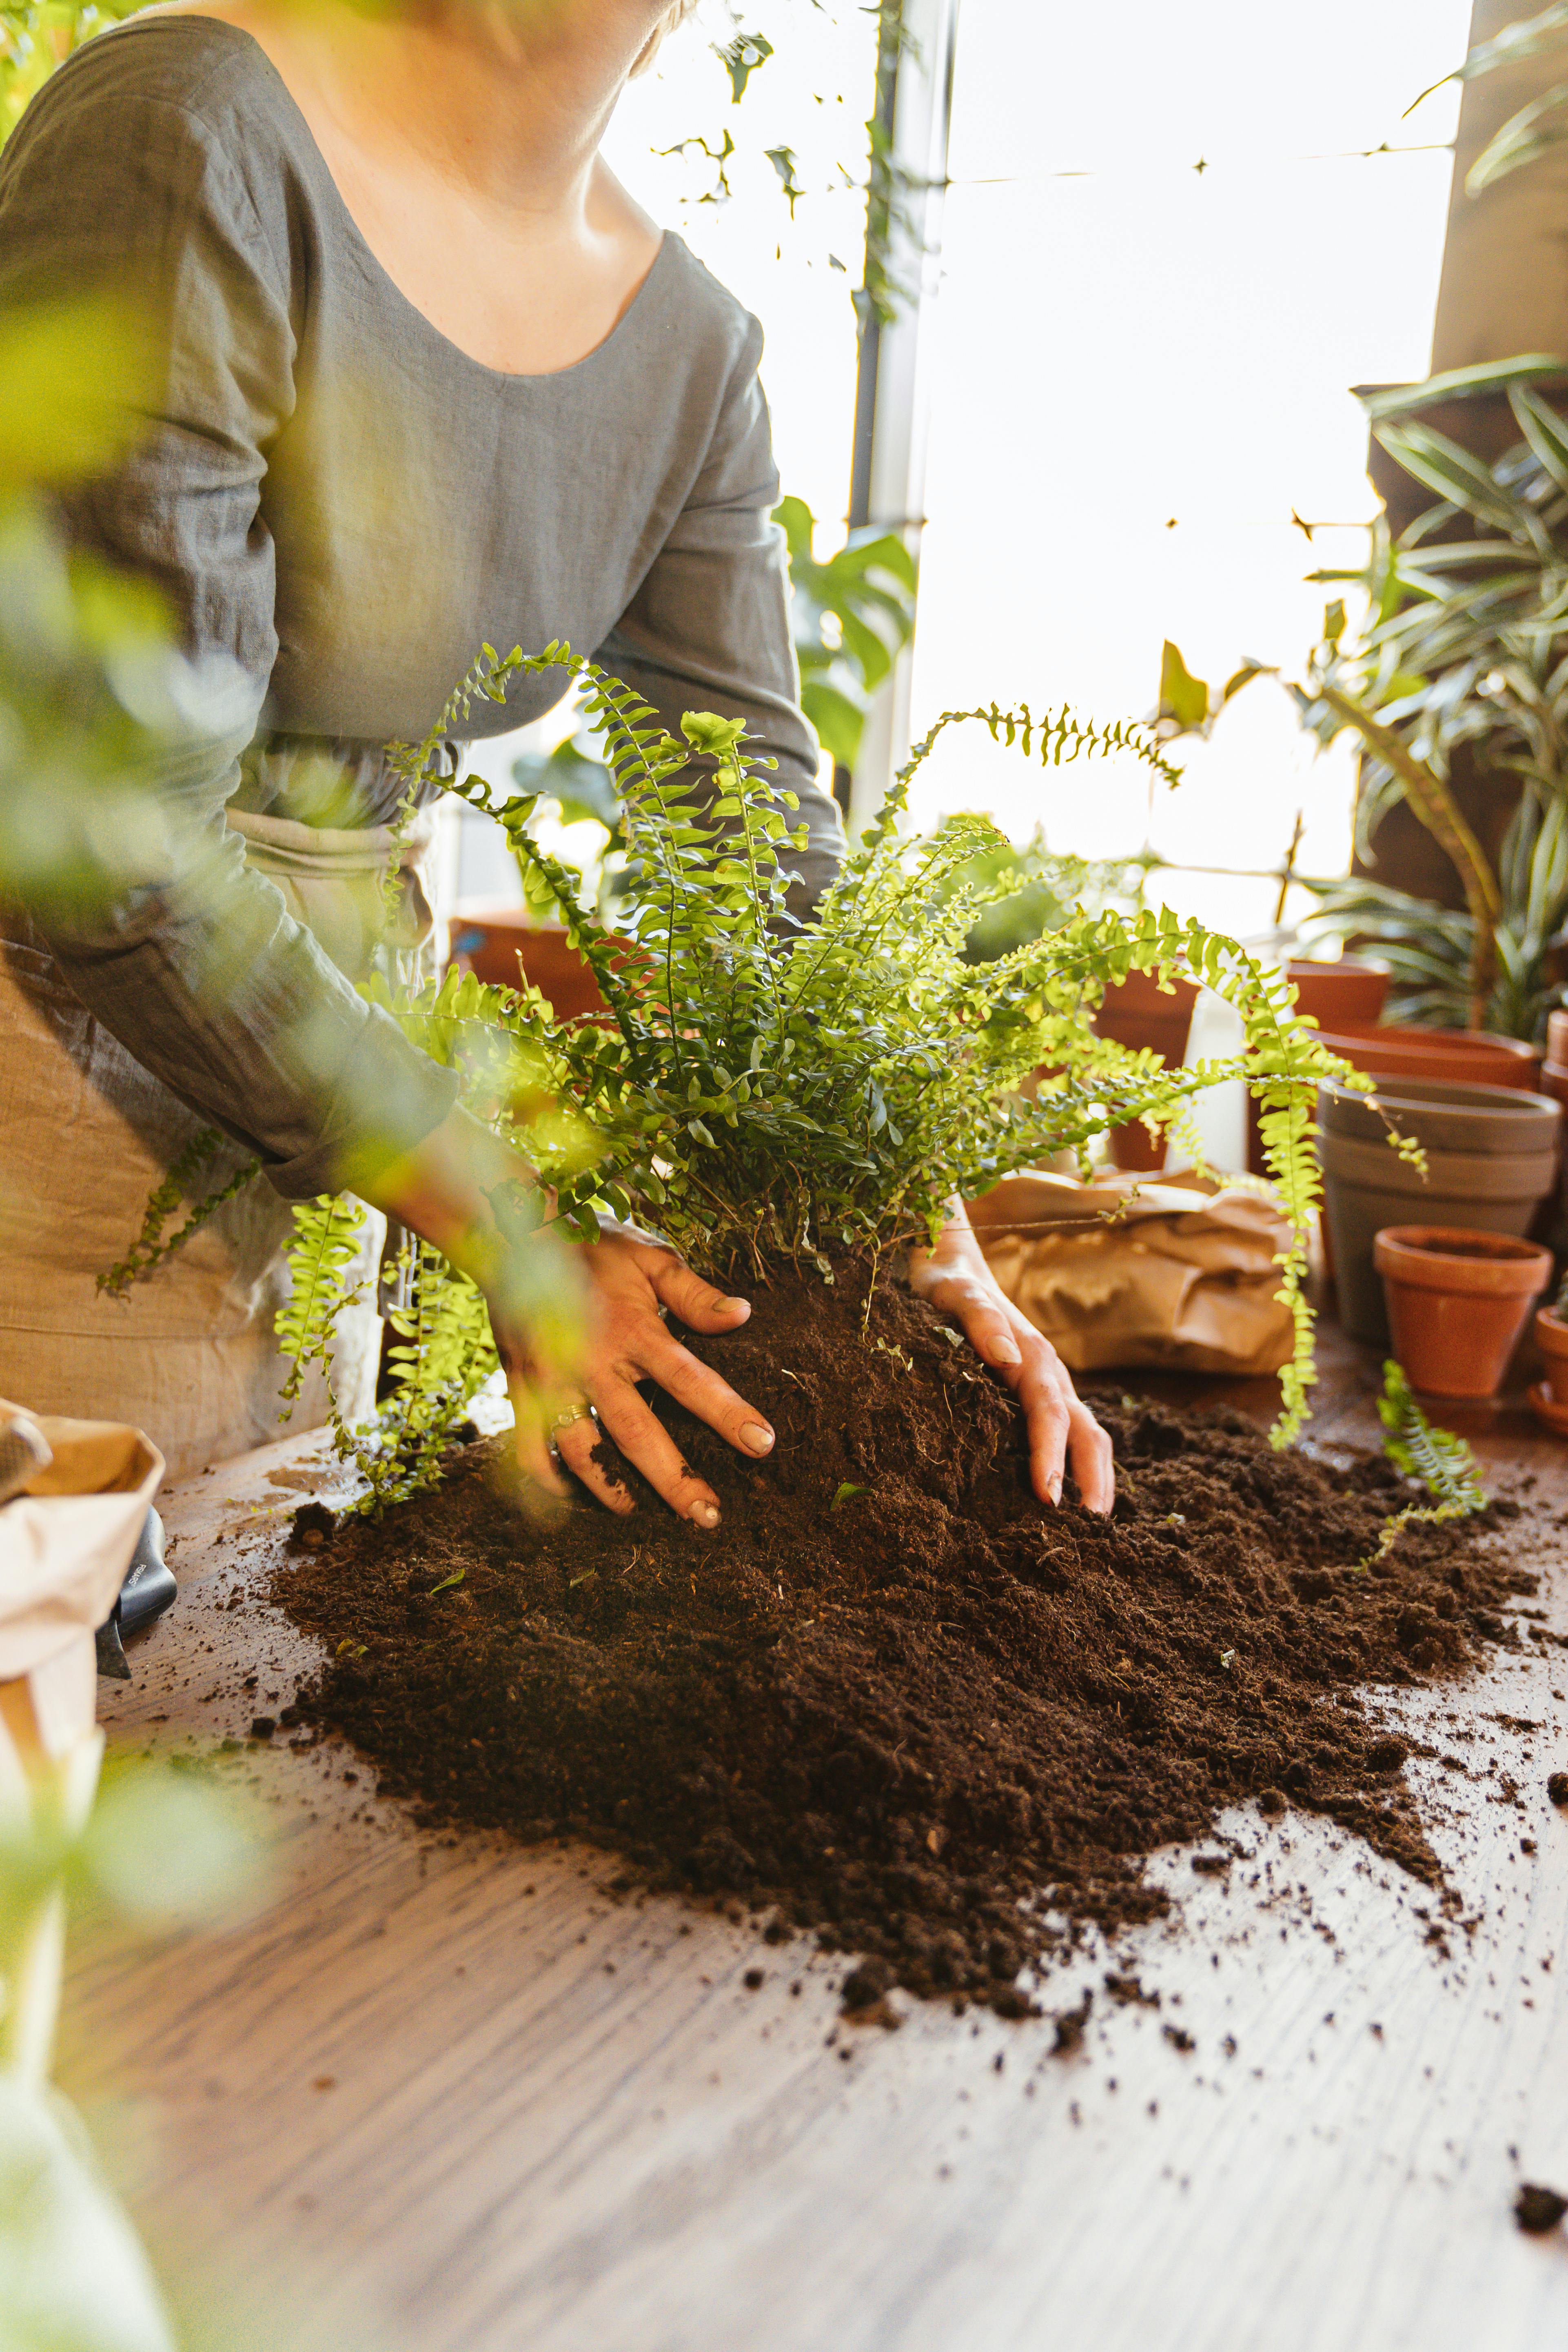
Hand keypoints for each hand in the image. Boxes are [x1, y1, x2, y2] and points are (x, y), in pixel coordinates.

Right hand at [503, 1224, 775, 1524]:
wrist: (514, 1232)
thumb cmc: (595, 1245)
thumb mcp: (651, 1257)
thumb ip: (694, 1294)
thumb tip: (742, 1316)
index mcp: (633, 1329)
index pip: (691, 1380)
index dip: (728, 1414)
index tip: (763, 1445)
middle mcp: (592, 1361)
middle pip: (638, 1434)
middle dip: (674, 1481)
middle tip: (708, 1517)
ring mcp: (551, 1378)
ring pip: (582, 1450)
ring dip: (610, 1489)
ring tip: (638, 1513)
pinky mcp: (520, 1385)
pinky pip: (530, 1444)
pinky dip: (547, 1476)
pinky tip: (569, 1494)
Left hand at [908, 1204, 1114, 1512]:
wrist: (951, 1264)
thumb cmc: (946, 1283)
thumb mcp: (953, 1295)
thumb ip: (978, 1321)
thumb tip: (1008, 1358)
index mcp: (1032, 1355)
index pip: (1049, 1415)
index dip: (1051, 1457)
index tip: (1049, 1499)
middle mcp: (1049, 1373)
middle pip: (1085, 1432)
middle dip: (1091, 1481)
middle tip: (1088, 1533)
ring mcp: (1049, 1384)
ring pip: (1086, 1434)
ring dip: (1094, 1477)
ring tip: (1090, 1526)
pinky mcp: (1038, 1392)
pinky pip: (1068, 1432)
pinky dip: (1078, 1465)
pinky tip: (1069, 1498)